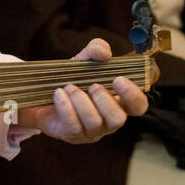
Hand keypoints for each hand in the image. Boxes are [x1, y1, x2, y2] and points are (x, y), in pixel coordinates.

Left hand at [16, 38, 148, 143]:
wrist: (45, 93)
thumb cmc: (74, 79)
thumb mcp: (85, 60)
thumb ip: (97, 49)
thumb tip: (104, 53)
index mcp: (119, 102)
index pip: (138, 106)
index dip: (134, 95)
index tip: (119, 79)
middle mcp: (109, 120)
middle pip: (118, 119)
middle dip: (105, 100)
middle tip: (92, 85)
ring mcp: (92, 131)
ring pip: (94, 122)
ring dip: (81, 101)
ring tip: (69, 86)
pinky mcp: (73, 136)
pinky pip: (73, 126)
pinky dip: (66, 107)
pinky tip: (59, 93)